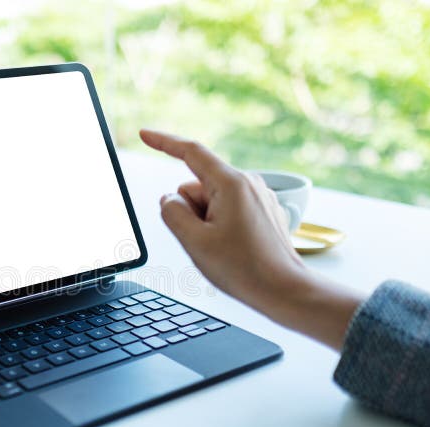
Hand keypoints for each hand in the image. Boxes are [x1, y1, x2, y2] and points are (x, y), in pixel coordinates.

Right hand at [140, 128, 362, 349]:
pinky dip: (220, 225)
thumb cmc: (244, 269)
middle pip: (196, 186)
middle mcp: (248, 183)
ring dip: (206, 220)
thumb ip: (172, 214)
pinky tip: (234, 247)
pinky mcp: (262, 210)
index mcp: (231, 184)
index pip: (190, 152)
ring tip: (223, 247)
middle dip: (191, 210)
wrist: (285, 290)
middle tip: (206, 240)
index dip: (163, 142)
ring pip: (211, 200)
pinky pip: (227, 209)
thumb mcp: (194, 242)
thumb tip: (169, 199)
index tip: (144, 134)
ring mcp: (258, 196)